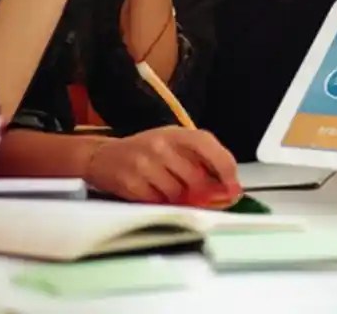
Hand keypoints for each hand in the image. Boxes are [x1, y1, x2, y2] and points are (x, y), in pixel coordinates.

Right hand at [85, 126, 241, 206]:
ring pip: (178, 193)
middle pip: (196, 177)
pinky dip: (161, 203)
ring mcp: (144, 163)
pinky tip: (153, 193)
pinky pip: (158, 202)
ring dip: (179, 199)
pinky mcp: (131, 182)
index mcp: (176, 132)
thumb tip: (228, 187)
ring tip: (169, 190)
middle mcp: (161, 144)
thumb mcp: (173, 145)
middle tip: (201, 197)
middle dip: (203, 193)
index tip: (233, 187)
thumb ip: (200, 160)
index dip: (226, 168)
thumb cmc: (146, 152)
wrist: (103, 156)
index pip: (208, 145)